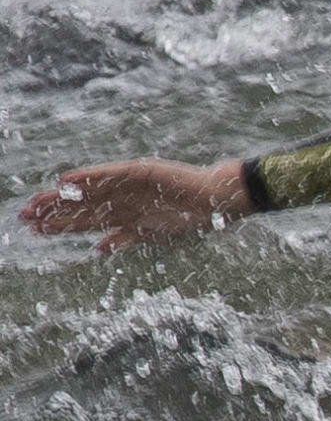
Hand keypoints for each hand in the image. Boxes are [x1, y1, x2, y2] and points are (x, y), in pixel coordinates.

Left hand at [19, 159, 249, 251]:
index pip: (83, 220)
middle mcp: (120, 199)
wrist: (216, 201)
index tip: (35, 229)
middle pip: (79, 206)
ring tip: (35, 202)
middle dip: (52, 212)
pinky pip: (108, 175)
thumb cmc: (190, 219)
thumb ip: (123, 239)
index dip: (59, 224)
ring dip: (62, 197)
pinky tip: (66, 181)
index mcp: (122, 216)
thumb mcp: (152, 234)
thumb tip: (97, 249)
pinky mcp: (140, 172)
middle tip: (24, 216)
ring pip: (87, 192)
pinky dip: (88, 178)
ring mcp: (129, 184)